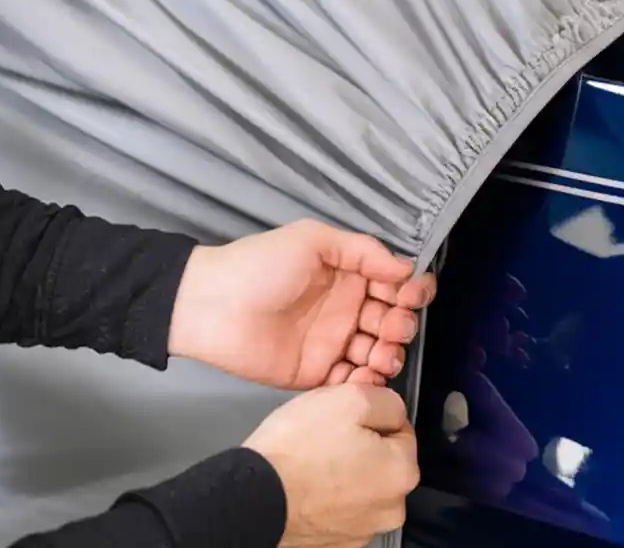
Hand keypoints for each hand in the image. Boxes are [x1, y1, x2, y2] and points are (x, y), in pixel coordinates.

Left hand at [168, 219, 435, 387]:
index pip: (393, 284)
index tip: (412, 295)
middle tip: (390, 326)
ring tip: (380, 353)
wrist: (211, 306)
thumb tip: (406, 266)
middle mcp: (346, 309)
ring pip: (378, 353)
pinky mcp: (317, 375)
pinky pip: (353, 382)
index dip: (410, 291)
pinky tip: (368, 375)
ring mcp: (333, 344)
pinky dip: (368, 382)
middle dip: (401, 324)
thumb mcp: (312, 240)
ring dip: (390, 354)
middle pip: (392, 321)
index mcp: (347, 275)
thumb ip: (362, 250)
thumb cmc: (261, 265)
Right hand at [245, 384, 418, 546]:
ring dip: (343, 472)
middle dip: (360, 446)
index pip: (401, 430)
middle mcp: (390, 509)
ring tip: (311, 461)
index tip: (345, 418)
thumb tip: (393, 409)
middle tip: (325, 436)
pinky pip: (338, 509)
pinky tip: (306, 484)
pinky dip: (326, 497)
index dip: (371, 416)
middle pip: (382, 461)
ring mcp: (362, 530)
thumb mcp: (350, 399)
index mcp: (402, 473)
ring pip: (360, 486)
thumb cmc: (297, 451)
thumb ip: (385, 401)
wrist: (251, 498)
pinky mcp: (334, 542)